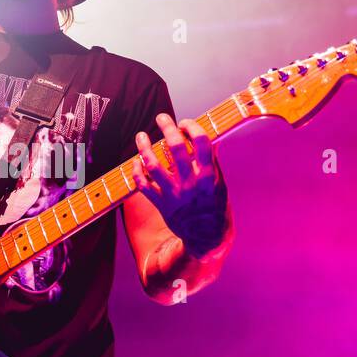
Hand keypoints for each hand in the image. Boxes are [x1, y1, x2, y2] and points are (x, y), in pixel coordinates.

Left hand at [130, 113, 228, 258]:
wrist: (207, 238)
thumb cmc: (216, 210)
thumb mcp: (221, 185)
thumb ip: (213, 164)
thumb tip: (210, 141)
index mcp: (208, 175)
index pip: (201, 142)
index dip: (192, 127)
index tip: (186, 122)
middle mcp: (190, 182)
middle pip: (176, 148)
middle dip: (167, 127)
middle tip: (161, 117)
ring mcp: (174, 193)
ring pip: (153, 164)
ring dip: (144, 147)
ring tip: (141, 135)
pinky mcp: (162, 204)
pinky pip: (144, 186)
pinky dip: (136, 172)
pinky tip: (135, 161)